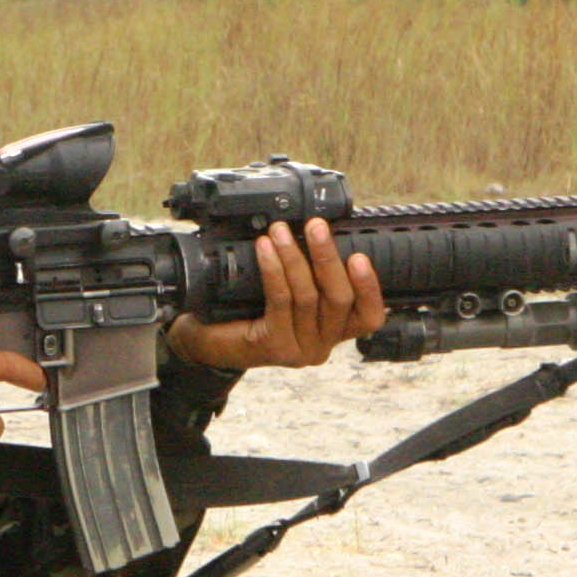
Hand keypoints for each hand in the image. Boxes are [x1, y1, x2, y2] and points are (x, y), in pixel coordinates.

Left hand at [170, 217, 384, 368]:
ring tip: (280, 230)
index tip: (360, 256)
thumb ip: (310, 274)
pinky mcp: (276, 346)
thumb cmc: (248, 311)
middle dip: (327, 258)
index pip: (369, 316)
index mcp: (334, 333)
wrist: (206, 338)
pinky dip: (274, 270)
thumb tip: (319, 231)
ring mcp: (300, 350)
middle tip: (316, 226)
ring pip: (308, 297)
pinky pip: (280, 300)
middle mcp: (322, 346)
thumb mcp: (288, 292)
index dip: (370, 287)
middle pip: (339, 300)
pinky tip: (266, 249)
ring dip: (294, 257)